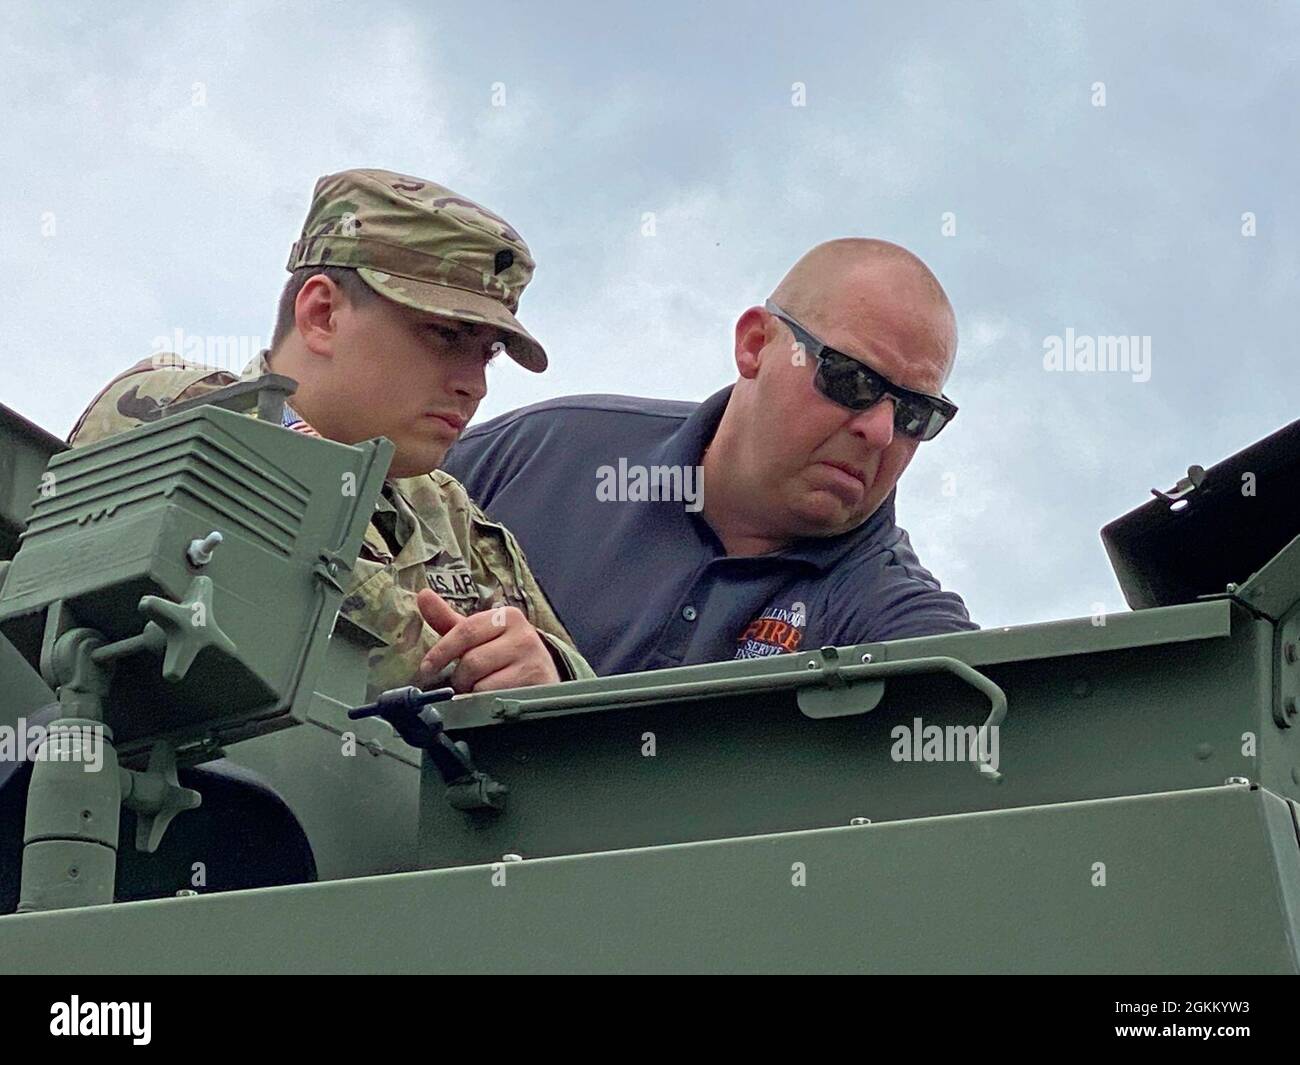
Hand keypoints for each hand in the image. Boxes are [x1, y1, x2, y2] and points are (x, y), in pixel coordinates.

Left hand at [415, 590, 560, 692]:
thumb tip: (423, 594)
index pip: (465, 630)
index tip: (427, 668)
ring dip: (473, 691)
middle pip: (471, 660)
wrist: (543, 676)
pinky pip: (496, 698)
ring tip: (481, 689)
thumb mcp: (479, 636)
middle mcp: (523, 635)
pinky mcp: (536, 686)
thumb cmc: (504, 654)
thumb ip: (449, 620)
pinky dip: (487, 703)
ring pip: (482, 683)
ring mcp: (532, 661)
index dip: (441, 651)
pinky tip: (494, 698)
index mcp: (506, 616)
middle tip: (464, 682)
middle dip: (461, 677)